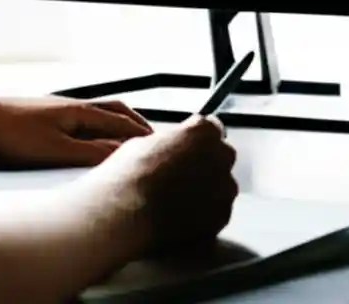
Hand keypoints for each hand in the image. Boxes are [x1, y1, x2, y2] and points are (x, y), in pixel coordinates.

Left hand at [0, 98, 153, 168]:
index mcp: (80, 112)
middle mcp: (71, 108)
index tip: (162, 143)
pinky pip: (77, 124)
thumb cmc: (12, 134)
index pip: (122, 123)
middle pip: (113, 111)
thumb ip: (92, 153)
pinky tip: (85, 142)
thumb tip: (125, 153)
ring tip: (123, 138)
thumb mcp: (56, 150)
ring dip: (114, 125)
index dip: (143, 134)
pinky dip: (93, 131)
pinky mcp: (40, 123)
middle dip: (134, 124)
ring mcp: (55, 113)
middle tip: (150, 137)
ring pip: (94, 116)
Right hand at [82, 117, 238, 257]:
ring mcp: (224, 190)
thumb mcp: (141, 144)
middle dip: (205, 164)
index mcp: (202, 132)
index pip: (211, 127)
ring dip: (206, 191)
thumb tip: (170, 148)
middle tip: (178, 176)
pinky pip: (216, 213)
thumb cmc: (126, 180)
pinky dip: (203, 215)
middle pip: (220, 157)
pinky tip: (179, 219)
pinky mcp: (221, 219)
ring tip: (175, 202)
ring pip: (221, 187)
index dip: (196, 140)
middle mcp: (221, 158)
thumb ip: (168, 143)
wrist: (124, 220)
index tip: (187, 148)